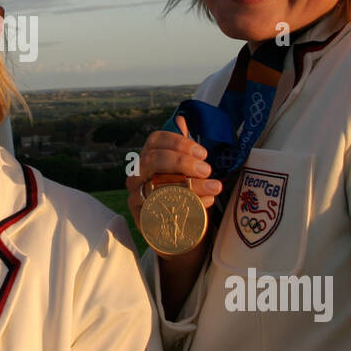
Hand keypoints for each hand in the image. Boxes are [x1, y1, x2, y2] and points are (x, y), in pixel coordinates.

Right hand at [126, 115, 223, 248]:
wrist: (176, 232)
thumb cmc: (180, 194)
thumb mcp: (184, 170)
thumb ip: (182, 148)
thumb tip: (181, 118)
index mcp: (147, 157)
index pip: (155, 140)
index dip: (178, 142)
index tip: (202, 152)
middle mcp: (137, 174)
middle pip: (153, 159)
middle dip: (182, 162)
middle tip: (207, 170)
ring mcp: (136, 196)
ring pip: (157, 185)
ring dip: (190, 185)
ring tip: (214, 187)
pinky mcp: (142, 218)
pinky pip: (162, 209)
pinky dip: (187, 205)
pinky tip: (204, 204)